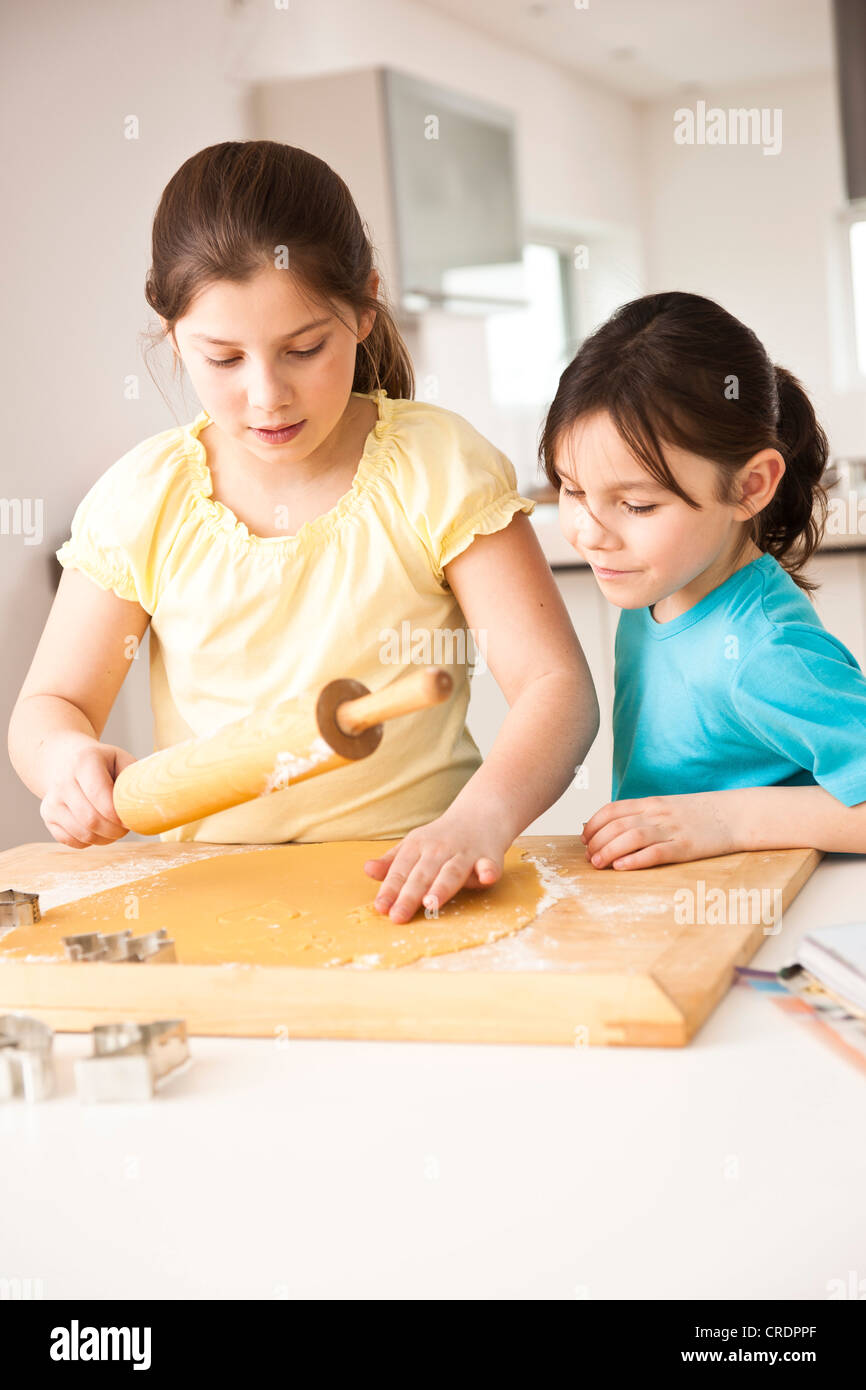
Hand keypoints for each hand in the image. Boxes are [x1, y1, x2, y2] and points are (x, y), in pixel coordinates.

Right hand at [39, 737, 137, 847]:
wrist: (65, 759)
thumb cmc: (102, 762)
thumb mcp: (120, 759)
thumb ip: (134, 778)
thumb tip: (147, 804)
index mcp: (84, 762)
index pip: (99, 795)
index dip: (118, 814)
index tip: (132, 820)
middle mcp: (63, 781)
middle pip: (91, 819)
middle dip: (115, 830)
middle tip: (127, 828)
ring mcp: (52, 800)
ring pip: (82, 833)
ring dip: (105, 838)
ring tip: (115, 829)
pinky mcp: (48, 816)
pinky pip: (71, 840)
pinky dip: (90, 841)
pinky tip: (99, 831)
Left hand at [363, 812, 507, 922]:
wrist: (481, 814)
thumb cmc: (441, 839)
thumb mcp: (413, 846)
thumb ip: (392, 863)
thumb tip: (367, 870)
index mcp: (417, 846)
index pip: (401, 870)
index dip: (390, 889)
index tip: (381, 908)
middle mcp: (439, 849)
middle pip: (423, 874)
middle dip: (410, 895)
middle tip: (398, 916)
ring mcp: (465, 853)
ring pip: (452, 872)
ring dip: (441, 887)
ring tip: (430, 903)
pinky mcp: (489, 857)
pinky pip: (489, 865)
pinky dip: (488, 871)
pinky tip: (487, 877)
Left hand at [581, 792, 735, 869]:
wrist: (737, 814)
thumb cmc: (700, 815)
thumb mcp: (669, 808)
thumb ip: (644, 815)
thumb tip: (616, 829)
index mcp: (652, 803)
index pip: (612, 810)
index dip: (593, 824)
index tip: (584, 838)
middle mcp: (658, 814)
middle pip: (617, 825)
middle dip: (597, 841)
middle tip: (588, 857)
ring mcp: (672, 830)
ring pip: (631, 837)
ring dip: (609, 851)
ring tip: (597, 864)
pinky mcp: (686, 847)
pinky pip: (655, 853)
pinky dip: (635, 860)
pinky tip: (621, 867)